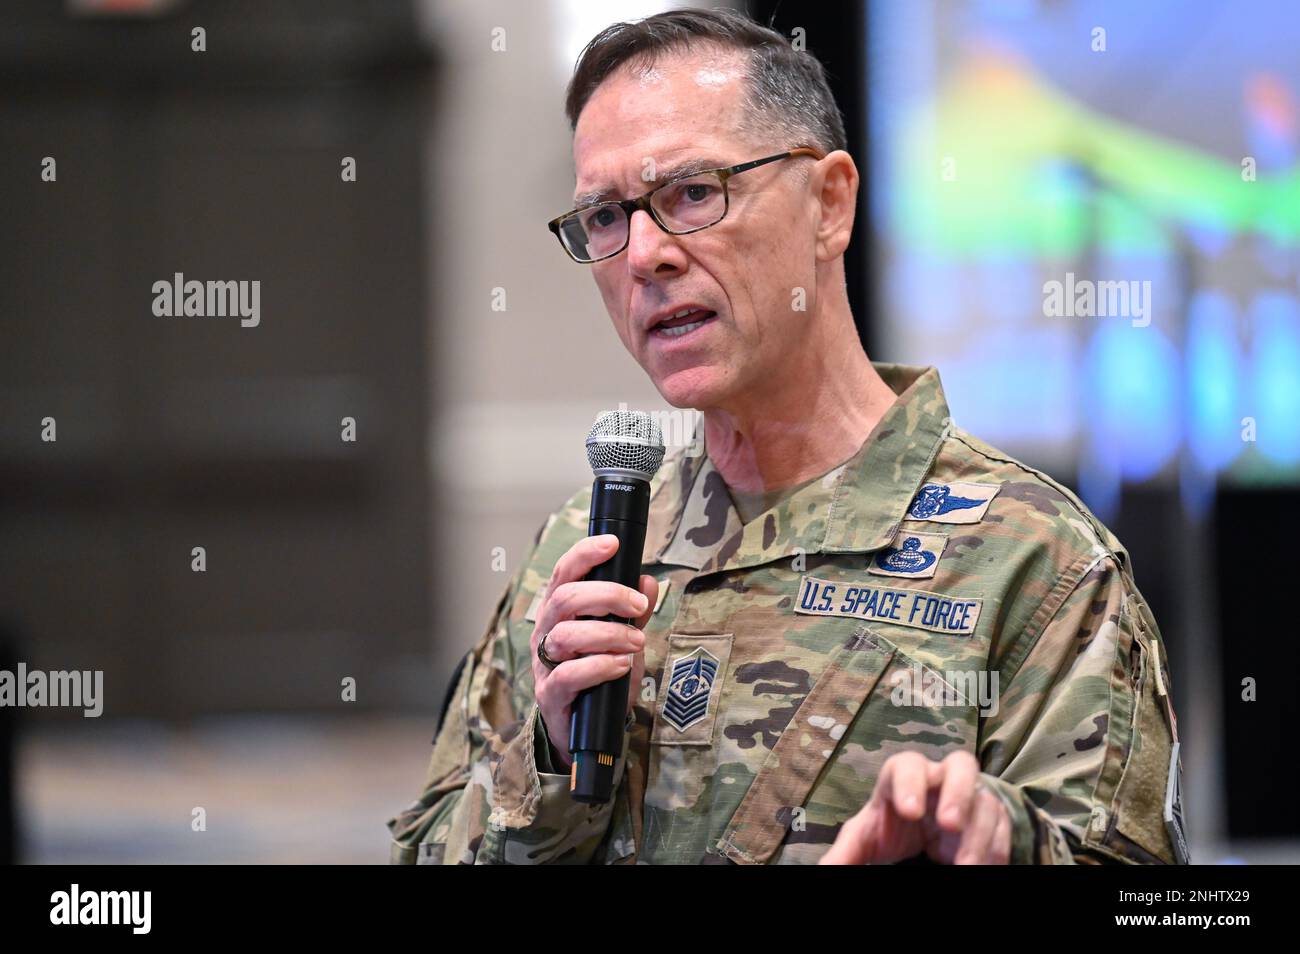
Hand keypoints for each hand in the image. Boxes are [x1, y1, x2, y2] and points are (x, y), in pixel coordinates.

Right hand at [530, 534, 657, 768]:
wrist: (581, 729)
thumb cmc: (598, 676)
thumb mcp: (621, 639)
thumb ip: (633, 613)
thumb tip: (648, 581)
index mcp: (559, 611)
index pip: (564, 573)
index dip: (584, 554)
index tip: (612, 544)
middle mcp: (546, 631)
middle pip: (565, 598)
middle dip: (607, 595)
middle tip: (638, 606)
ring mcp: (545, 663)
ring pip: (567, 635)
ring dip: (608, 634)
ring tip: (636, 643)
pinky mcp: (551, 694)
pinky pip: (570, 675)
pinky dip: (599, 666)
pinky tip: (620, 665)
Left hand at [819, 751, 1010, 864]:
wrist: (922, 830)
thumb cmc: (891, 825)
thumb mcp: (867, 838)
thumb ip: (848, 852)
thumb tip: (825, 870)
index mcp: (904, 777)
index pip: (906, 764)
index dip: (909, 782)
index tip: (909, 812)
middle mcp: (942, 779)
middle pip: (961, 764)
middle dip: (958, 792)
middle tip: (949, 824)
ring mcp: (972, 796)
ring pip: (986, 801)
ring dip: (979, 835)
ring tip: (965, 868)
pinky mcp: (991, 818)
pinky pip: (1004, 827)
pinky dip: (995, 849)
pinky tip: (983, 867)